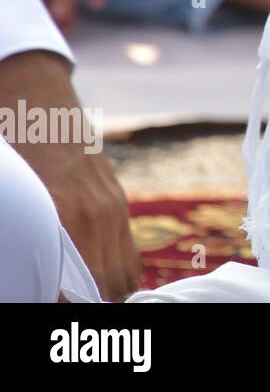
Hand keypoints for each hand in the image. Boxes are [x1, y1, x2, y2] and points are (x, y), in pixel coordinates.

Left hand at [1, 49, 140, 300]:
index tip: (50, 306)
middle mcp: (96, 216)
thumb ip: (24, 244)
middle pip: (109, 289)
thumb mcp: (11, 202)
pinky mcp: (116, 199)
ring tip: (82, 300)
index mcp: (65, 218)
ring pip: (125, 275)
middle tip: (65, 307)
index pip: (79, 289)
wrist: (31, 92)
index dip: (67, 305)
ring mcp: (111, 206)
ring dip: (108, 294)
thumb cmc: (8, 142)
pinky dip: (115, 272)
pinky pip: (128, 251)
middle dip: (91, 305)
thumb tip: (25, 272)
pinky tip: (92, 276)